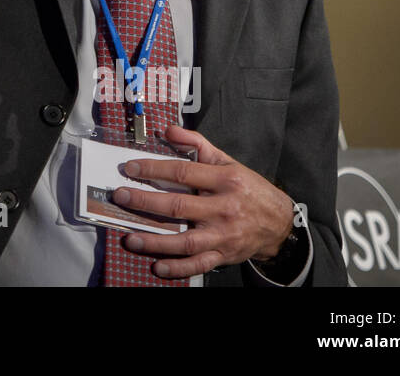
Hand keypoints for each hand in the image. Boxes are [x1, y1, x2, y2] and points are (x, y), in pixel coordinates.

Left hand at [110, 124, 295, 279]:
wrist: (279, 223)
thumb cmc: (248, 189)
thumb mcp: (227, 161)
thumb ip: (197, 144)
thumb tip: (169, 130)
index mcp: (224, 180)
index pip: (183, 172)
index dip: (154, 170)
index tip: (131, 168)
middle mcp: (224, 209)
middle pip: (179, 206)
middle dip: (145, 203)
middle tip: (120, 197)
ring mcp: (224, 235)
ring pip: (186, 241)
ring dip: (155, 242)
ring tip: (130, 239)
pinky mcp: (224, 255)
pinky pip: (199, 264)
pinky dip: (178, 268)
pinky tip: (157, 267)